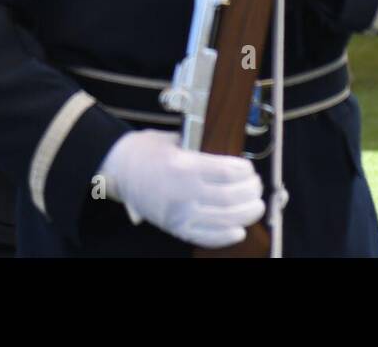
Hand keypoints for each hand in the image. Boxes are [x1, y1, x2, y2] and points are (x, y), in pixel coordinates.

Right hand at [99, 130, 264, 247]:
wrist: (121, 170)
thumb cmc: (149, 150)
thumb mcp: (177, 139)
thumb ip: (203, 148)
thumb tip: (232, 158)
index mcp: (185, 166)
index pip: (226, 172)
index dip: (245, 172)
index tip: (249, 169)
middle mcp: (183, 192)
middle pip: (229, 197)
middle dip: (251, 192)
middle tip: (257, 187)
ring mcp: (179, 214)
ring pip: (222, 219)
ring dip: (246, 214)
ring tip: (256, 206)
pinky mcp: (174, 228)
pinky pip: (204, 237)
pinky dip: (225, 237)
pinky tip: (239, 230)